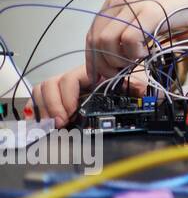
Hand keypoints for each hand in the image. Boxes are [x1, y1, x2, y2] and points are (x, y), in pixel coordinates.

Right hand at [31, 64, 145, 127]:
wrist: (133, 83)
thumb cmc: (132, 84)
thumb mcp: (136, 83)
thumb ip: (138, 86)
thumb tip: (140, 90)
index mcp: (92, 74)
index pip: (70, 80)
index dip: (65, 97)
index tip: (67, 115)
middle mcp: (77, 79)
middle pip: (51, 84)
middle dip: (52, 105)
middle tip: (60, 123)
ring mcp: (67, 88)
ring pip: (43, 89)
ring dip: (43, 107)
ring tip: (51, 123)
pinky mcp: (61, 98)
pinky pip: (41, 97)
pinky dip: (37, 107)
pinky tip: (40, 119)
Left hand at [85, 0, 187, 85]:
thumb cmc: (179, 4)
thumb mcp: (146, 12)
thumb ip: (128, 27)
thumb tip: (114, 56)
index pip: (92, 34)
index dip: (94, 58)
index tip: (101, 75)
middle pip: (96, 40)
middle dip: (104, 63)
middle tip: (118, 75)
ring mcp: (134, 4)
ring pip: (107, 41)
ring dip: (119, 59)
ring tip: (136, 63)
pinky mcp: (150, 12)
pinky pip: (129, 40)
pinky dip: (135, 53)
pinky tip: (148, 53)